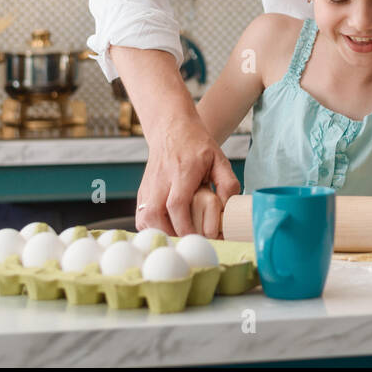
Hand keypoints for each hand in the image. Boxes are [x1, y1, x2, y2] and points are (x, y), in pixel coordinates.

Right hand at [137, 120, 239, 237]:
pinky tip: (168, 230)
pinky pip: (142, 218)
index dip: (185, 225)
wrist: (171, 128)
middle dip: (173, 234)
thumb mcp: (219, 159)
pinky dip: (153, 229)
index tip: (199, 238)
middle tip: (192, 242)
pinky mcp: (141, 193)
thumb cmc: (197, 145)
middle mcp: (161, 180)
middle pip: (156, 215)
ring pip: (146, 219)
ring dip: (162, 233)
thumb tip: (229, 208)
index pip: (177, 204)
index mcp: (182, 171)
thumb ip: (228, 183)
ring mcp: (148, 187)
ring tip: (181, 237)